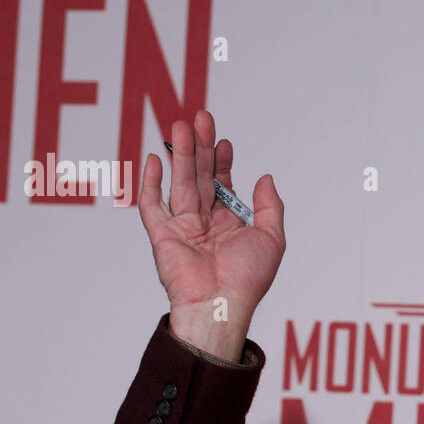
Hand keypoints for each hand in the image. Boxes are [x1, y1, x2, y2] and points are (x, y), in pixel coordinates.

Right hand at [138, 110, 284, 356]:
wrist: (222, 305)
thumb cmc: (248, 280)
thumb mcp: (272, 239)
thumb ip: (269, 206)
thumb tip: (266, 178)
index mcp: (229, 223)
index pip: (222, 183)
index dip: (222, 161)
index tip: (224, 141)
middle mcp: (205, 222)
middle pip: (200, 176)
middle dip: (200, 147)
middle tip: (200, 118)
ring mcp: (182, 227)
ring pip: (180, 182)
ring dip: (180, 154)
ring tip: (180, 127)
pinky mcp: (162, 236)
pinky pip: (152, 205)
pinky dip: (150, 183)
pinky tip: (154, 160)